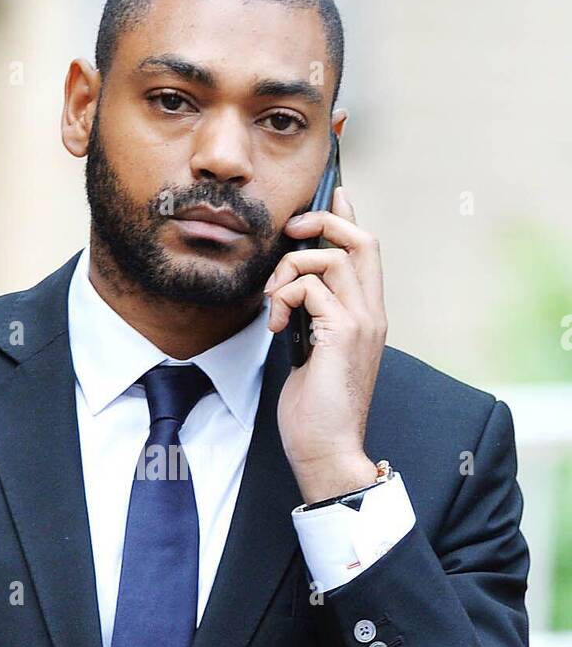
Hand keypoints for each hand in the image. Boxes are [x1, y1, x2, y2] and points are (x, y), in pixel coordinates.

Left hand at [265, 187, 387, 504]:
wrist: (326, 450)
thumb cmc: (315, 411)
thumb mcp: (312, 353)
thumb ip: (312, 320)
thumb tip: (293, 293)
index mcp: (367, 316)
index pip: (366, 250)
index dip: (347, 217)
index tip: (331, 196)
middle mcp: (372, 313)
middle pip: (361, 239)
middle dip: (321, 223)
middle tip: (290, 233)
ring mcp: (362, 322)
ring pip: (331, 256)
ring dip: (290, 268)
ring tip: (273, 302)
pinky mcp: (343, 333)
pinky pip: (310, 286)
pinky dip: (285, 296)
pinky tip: (275, 325)